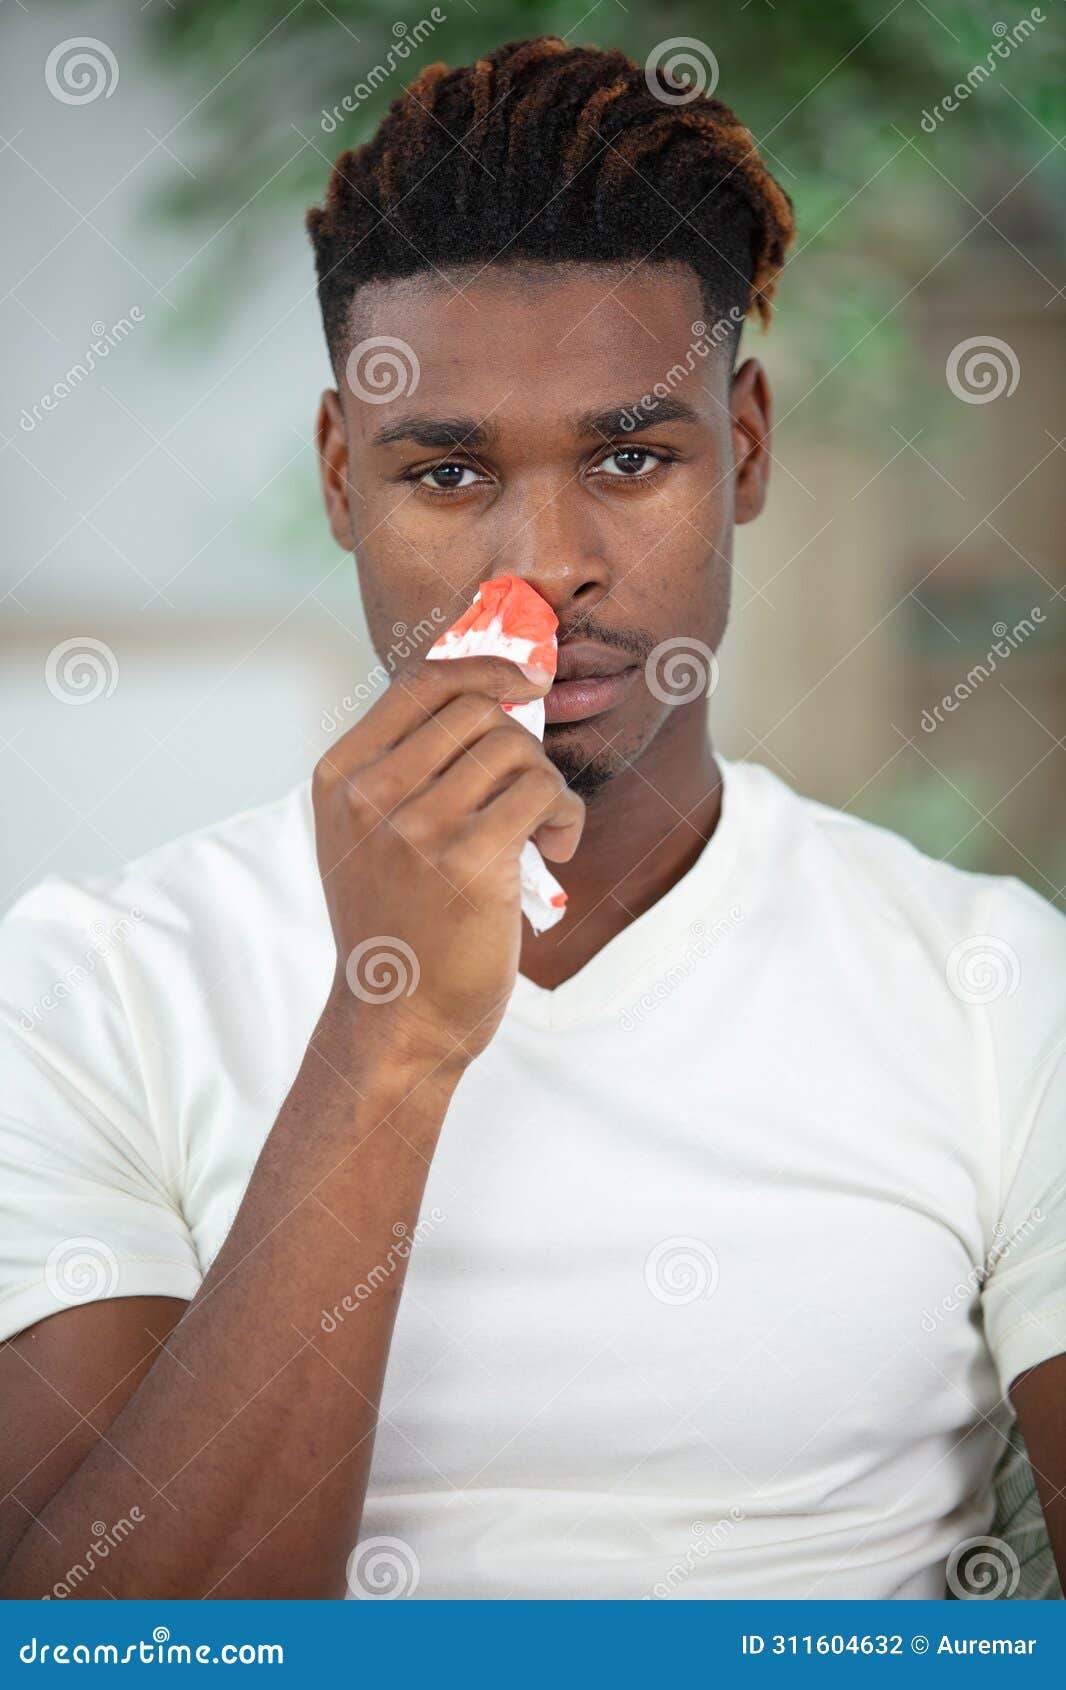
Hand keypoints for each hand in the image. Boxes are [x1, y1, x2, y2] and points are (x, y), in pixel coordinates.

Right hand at [312, 656, 584, 1070]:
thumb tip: (484, 686)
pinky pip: (542, 793)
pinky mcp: (468, 860)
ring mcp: (415, 826)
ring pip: (514, 749)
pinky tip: (557, 849)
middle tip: (530, 794)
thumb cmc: (398, 925)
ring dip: (546, 784)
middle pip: (476, 710)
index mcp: (339, 777)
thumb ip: (404, 766)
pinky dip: (565, 816)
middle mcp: (369, 794)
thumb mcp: (368, 836)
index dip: (486, 666)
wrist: (397, 1020)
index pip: (420, 682)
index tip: (530, 676)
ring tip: (544, 828)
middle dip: (522, 742)